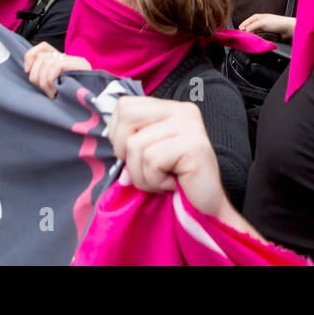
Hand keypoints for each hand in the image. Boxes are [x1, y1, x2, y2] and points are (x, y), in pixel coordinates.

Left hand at [23, 41, 90, 98]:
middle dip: (35, 75)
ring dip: (43, 82)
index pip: (43, 47)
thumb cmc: (69, 102)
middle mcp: (71, 59)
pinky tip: (55, 93)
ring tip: (51, 94)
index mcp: (64, 61)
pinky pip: (56, 66)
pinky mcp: (80, 65)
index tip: (27, 71)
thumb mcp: (51, 88)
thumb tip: (27, 68)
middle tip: (43, 90)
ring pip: (46, 61)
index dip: (30, 56)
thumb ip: (43, 75)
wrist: (90, 109)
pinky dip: (50, 81)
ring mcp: (77, 61)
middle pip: (41, 56)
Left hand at [108, 96, 230, 218]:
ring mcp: (191, 126)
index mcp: (170, 108)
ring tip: (163, 180)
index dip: (118, 134)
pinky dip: (155, 181)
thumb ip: (130, 139)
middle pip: (126, 116)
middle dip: (125, 151)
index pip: (125, 105)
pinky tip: (172, 184)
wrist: (204, 209)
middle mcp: (182, 110)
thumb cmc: (172, 181)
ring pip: (136, 145)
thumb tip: (110, 140)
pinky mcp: (194, 146)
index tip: (136, 154)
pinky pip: (152, 161)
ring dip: (142, 174)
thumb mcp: (147, 153)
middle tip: (148, 168)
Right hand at [239, 12, 294, 39]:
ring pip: (253, 36)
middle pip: (248, 31)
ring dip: (254, 39)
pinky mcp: (266, 37)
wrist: (288, 30)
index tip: (241, 35)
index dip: (242, 30)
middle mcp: (258, 24)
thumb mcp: (261, 23)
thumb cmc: (277, 23)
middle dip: (248, 35)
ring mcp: (262, 31)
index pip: (244, 24)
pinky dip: (259, 41)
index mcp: (256, 18)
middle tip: (248, 39)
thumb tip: (243, 32)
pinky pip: (259, 40)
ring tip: (255, 39)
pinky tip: (260, 41)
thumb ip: (250, 27)